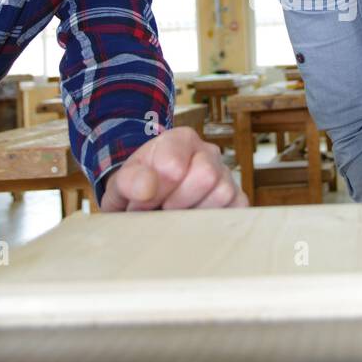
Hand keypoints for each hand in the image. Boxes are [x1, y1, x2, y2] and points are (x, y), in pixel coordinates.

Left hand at [100, 126, 247, 211]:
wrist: (149, 200)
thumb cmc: (139, 188)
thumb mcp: (124, 183)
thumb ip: (129, 181)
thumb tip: (147, 188)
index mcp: (180, 139)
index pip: (174, 165)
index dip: (155, 191)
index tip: (140, 204)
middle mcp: (208, 152)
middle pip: (206, 174)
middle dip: (178, 201)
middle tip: (160, 211)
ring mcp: (226, 175)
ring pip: (224, 192)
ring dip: (195, 213)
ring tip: (176, 217)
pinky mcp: (237, 199)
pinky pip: (236, 210)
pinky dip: (215, 222)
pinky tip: (194, 223)